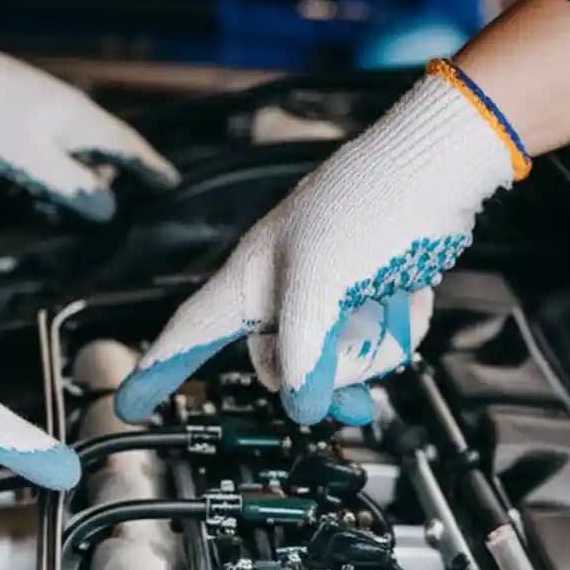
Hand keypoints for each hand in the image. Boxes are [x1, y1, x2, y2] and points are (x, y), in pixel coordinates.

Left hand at [0, 22, 178, 220]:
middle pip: (108, 154)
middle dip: (114, 182)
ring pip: (79, 153)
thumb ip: (74, 188)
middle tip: (119, 213)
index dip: (153, 169)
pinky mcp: (29, 115)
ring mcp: (51, 112)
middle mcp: (75, 114)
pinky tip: (37, 189)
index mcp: (84, 121)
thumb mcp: (34, 163)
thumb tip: (109, 210)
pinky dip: (57, 171)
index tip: (174, 185)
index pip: (131, 148)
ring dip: (78, 181)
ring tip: (63, 210)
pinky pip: (56, 149)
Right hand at [115, 62, 527, 424]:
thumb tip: (301, 406)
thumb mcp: (321, 286)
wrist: (440, 163)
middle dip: (328, 371)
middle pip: (282, 366)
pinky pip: (375, 340)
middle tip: (356, 356)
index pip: (187, 333)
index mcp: (250, 276)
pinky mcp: (367, 295)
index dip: (157, 370)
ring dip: (374, 341)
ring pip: (336, 360)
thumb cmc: (372, 198)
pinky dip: (400, 324)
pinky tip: (407, 291)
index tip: (129, 403)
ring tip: (389, 298)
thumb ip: (301, 354)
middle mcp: (282, 288)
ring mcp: (327, 293)